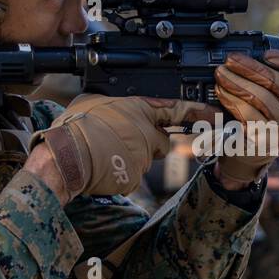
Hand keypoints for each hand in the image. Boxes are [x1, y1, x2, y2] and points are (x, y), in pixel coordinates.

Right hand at [31, 94, 211, 197]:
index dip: (196, 112)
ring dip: (128, 158)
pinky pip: (130, 176)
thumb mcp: (95, 100)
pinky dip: (118, 175)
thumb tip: (116, 108)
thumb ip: (116, 104)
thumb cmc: (76, 126)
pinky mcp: (134, 178)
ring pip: (143, 159)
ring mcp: (142, 158)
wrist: (65, 155)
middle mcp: (147, 133)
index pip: (176, 110)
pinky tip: (101, 167)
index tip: (212, 114)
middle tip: (117, 140)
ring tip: (101, 152)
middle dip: (145, 143)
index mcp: (140, 110)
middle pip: (159, 141)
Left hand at [212, 50, 278, 182]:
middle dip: (249, 67)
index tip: (265, 53)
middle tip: (231, 60)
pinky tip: (222, 92)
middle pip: (276, 82)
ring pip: (260, 97)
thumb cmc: (270, 118)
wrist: (259, 152)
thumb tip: (251, 57)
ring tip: (222, 74)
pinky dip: (231, 99)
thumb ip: (277, 80)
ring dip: (236, 82)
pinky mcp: (267, 140)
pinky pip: (247, 113)